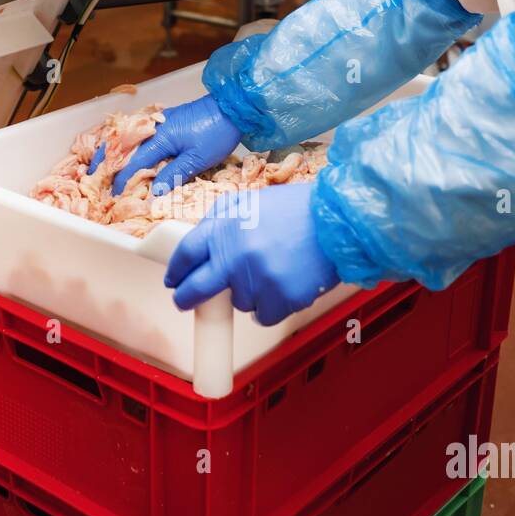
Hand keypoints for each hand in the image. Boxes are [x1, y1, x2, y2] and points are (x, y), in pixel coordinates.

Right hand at [89, 96, 241, 195]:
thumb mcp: (197, 159)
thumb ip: (173, 175)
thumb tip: (153, 191)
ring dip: (115, 152)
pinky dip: (128, 144)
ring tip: (104, 166)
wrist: (233, 107)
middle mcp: (154, 127)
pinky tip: (127, 152)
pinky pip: (139, 133)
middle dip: (107, 163)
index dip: (121, 181)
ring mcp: (159, 122)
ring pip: (128, 138)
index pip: (133, 164)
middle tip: (93, 177)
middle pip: (122, 146)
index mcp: (160, 138)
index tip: (113, 196)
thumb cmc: (217, 132)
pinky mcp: (166, 121)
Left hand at [164, 183, 340, 325]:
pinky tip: (284, 286)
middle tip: (184, 302)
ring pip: (238, 302)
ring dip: (248, 293)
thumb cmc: (299, 210)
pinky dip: (270, 307)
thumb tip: (201, 242)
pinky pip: (262, 315)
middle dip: (187, 298)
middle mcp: (236, 255)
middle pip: (198, 288)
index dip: (177, 270)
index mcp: (226, 226)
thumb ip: (223, 219)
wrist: (340, 222)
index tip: (173, 279)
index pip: (187, 253)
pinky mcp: (280, 299)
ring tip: (272, 272)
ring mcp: (258, 280)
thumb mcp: (252, 201)